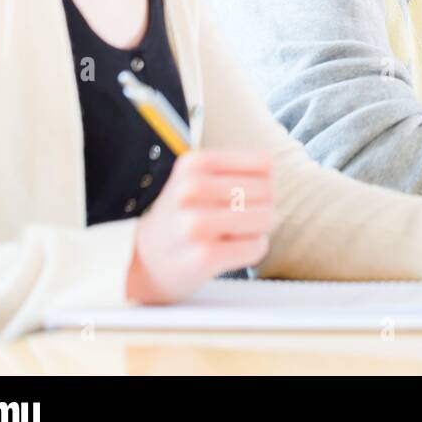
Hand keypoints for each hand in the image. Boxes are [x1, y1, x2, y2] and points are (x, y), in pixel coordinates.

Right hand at [125, 150, 274, 303]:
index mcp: (194, 163)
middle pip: (268, 191)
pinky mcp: (204, 256)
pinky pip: (256, 247)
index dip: (264, 181)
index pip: (264, 164)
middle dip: (264, 206)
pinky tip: (232, 250)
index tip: (243, 195)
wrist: (147, 259)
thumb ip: (242, 170)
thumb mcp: (200, 177)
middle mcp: (191, 189)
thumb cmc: (187, 214)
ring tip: (236, 233)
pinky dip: (253, 249)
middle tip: (239, 218)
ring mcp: (195, 224)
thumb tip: (274, 178)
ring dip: (260, 229)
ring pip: (266, 217)